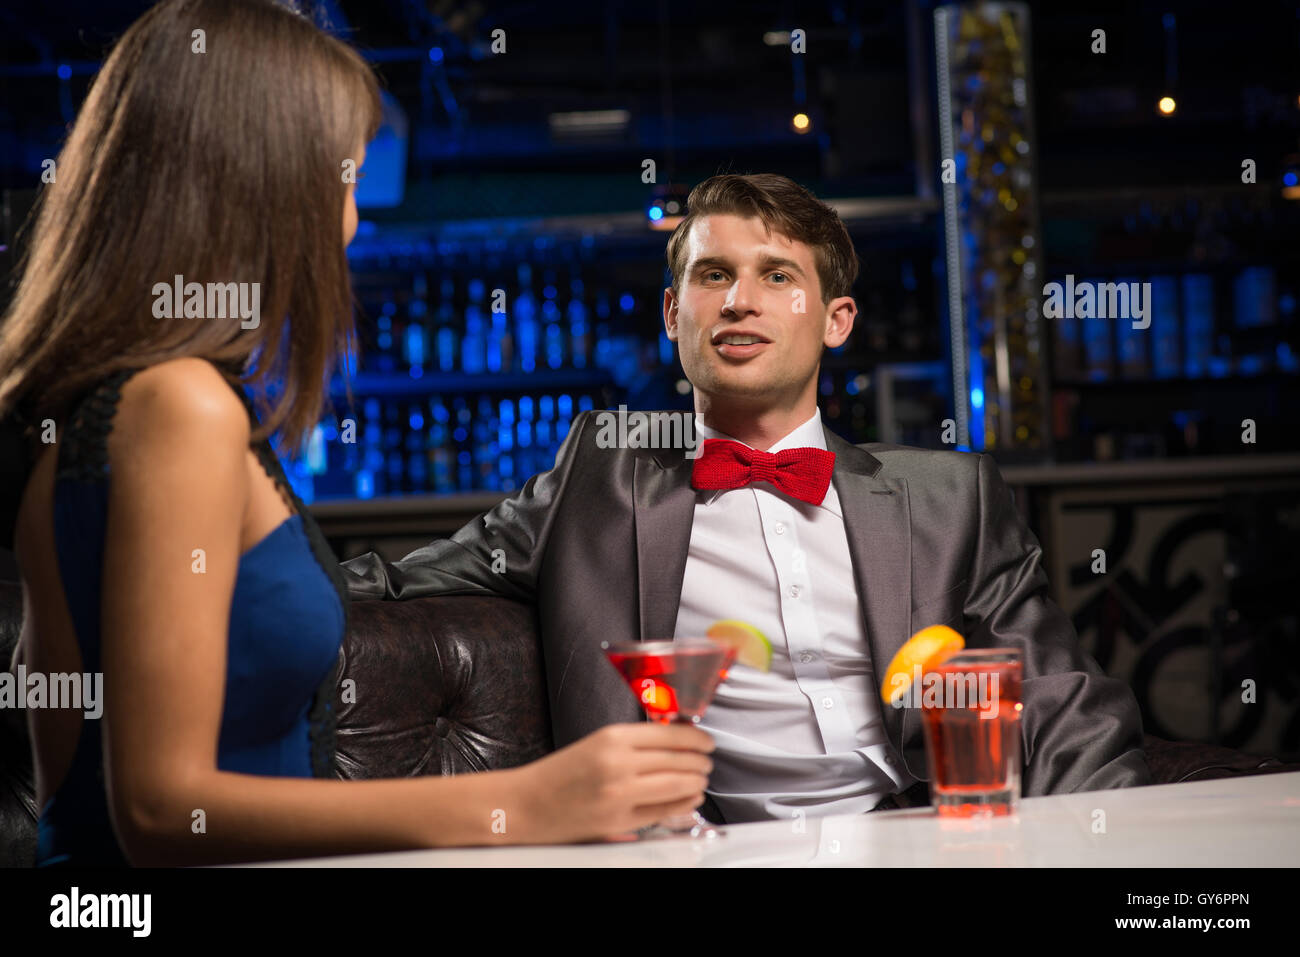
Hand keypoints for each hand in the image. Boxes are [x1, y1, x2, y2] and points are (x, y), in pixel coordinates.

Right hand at [514, 723, 714, 843]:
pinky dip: (683, 802)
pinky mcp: (619, 821)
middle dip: (700, 761)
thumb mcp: (594, 744)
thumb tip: (673, 742)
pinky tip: (691, 797)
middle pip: (678, 759)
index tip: (706, 741)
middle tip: (707, 760)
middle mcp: (618, 763)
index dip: (696, 737)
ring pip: (676, 783)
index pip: (670, 733)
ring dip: (696, 780)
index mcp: (611, 738)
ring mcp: (620, 794)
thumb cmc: (557, 775)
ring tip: (701, 777)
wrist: (525, 805)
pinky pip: (663, 810)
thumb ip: (632, 743)